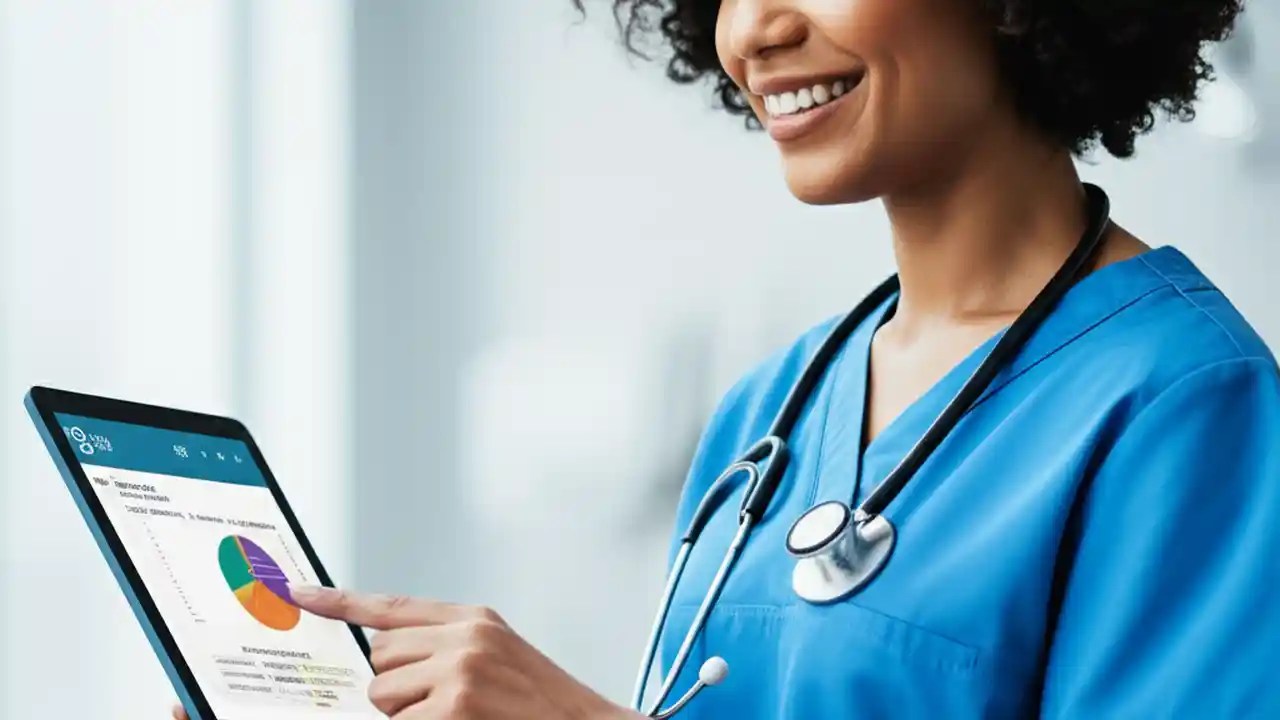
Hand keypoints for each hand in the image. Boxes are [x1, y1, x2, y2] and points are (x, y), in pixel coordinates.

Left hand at [172, 585, 641, 719]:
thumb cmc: (541, 703)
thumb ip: (446, 646)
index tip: (296, 592)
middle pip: (379, 657)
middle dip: (396, 687)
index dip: (337, 601)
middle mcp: (465, 636)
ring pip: (383, 694)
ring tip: (460, 716)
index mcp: (473, 618)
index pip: (391, 606)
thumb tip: (386, 658)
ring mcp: (459, 671)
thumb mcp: (497, 656)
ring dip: (408, 715)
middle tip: (443, 703)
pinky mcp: (454, 708)